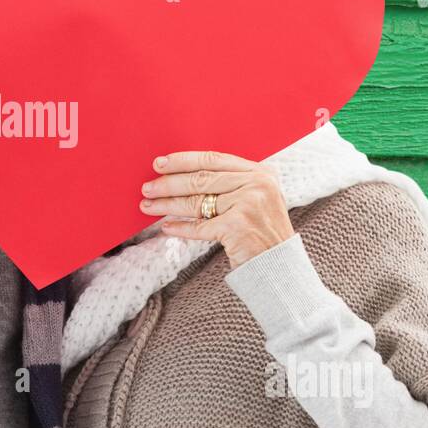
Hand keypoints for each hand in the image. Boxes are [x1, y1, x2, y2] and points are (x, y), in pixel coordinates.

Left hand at [139, 150, 293, 268]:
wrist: (281, 268)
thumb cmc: (262, 234)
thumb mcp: (256, 200)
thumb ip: (231, 185)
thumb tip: (184, 177)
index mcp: (260, 172)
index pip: (214, 159)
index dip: (183, 160)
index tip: (159, 163)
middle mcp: (256, 184)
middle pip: (201, 179)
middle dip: (169, 184)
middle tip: (147, 187)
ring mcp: (248, 204)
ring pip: (197, 202)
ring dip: (168, 205)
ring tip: (148, 206)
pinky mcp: (239, 226)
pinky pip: (200, 226)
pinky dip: (181, 228)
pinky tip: (166, 228)